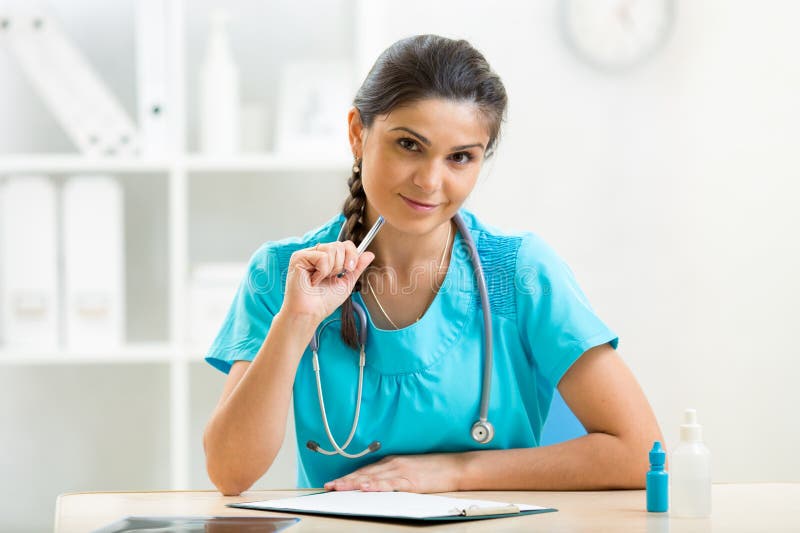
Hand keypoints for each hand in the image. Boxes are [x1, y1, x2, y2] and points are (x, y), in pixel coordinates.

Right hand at [282, 241, 374, 323]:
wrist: (310, 313)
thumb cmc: (323, 302)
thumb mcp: (346, 282)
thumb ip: (357, 267)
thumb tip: (369, 254)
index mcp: (326, 258)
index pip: (344, 245)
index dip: (352, 255)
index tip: (349, 269)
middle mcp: (316, 254)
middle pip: (339, 245)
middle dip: (341, 265)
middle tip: (330, 278)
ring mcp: (307, 255)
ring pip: (332, 249)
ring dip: (331, 269)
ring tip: (321, 280)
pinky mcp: (299, 258)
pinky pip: (322, 257)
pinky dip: (322, 272)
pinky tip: (313, 280)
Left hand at [323, 454, 465, 492]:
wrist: (455, 466)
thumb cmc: (435, 469)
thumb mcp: (410, 469)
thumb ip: (393, 474)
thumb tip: (376, 483)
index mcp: (392, 461)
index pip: (365, 470)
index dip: (348, 477)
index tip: (334, 483)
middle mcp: (393, 464)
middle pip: (364, 473)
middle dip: (345, 481)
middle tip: (328, 487)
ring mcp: (401, 471)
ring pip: (372, 478)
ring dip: (353, 483)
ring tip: (339, 488)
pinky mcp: (410, 481)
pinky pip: (389, 484)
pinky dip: (375, 485)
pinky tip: (365, 487)